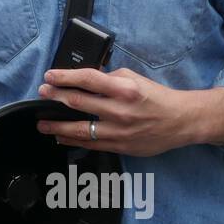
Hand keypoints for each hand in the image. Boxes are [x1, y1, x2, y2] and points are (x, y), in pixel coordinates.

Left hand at [36, 67, 194, 156]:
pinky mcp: (121, 147)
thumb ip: (108, 78)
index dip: (65, 77)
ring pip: (80, 129)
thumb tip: (83, 79)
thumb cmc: (157, 97)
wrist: (181, 121)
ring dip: (57, 126)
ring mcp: (120, 131)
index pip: (88, 80)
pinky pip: (90, 144)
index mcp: (125, 89)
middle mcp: (121, 111)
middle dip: (55, 98)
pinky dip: (72, 141)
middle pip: (79, 103)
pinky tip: (61, 137)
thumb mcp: (134, 78)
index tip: (49, 76)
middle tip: (41, 94)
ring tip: (42, 123)